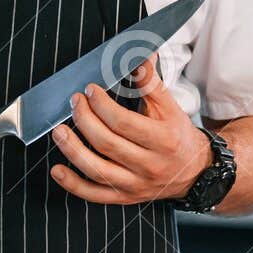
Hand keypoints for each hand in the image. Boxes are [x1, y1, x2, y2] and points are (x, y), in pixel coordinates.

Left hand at [49, 56, 210, 204]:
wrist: (194, 172)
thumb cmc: (177, 135)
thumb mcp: (170, 107)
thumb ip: (151, 83)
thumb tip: (140, 55)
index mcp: (162, 139)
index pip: (125, 123)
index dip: (103, 106)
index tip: (90, 90)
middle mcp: (149, 164)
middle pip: (108, 144)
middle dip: (85, 120)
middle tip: (75, 103)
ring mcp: (136, 184)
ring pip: (98, 171)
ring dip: (73, 151)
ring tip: (59, 132)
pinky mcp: (126, 197)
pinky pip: (96, 195)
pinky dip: (74, 185)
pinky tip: (58, 170)